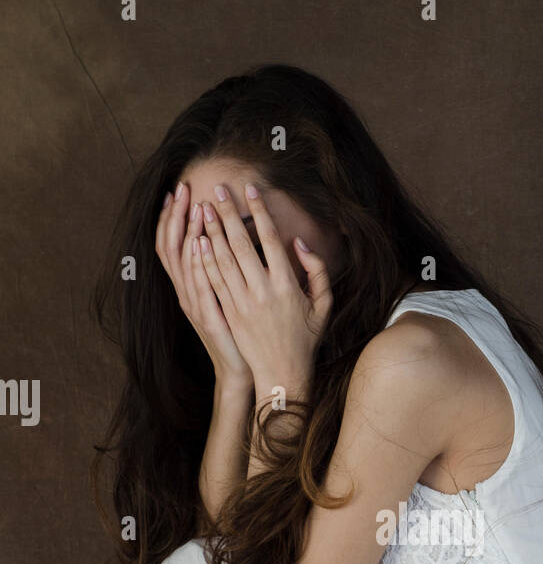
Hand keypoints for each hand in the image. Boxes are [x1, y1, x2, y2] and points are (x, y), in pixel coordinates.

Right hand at [155, 183, 252, 387]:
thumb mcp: (226, 299)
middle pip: (172, 247)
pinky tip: (199, 243)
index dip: (173, 218)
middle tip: (182, 188)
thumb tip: (220, 239)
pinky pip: (199, 286)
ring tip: (195, 206)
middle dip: (177, 216)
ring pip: (184, 263)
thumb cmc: (240, 333)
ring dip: (188, 232)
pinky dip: (196, 264)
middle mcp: (187, 292)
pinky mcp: (209, 317)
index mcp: (191, 286)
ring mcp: (195, 305)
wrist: (240, 370)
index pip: (173, 244)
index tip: (177, 191)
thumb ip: (224, 270)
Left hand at [195, 182, 332, 398]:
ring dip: (211, 231)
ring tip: (204, 209)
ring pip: (222, 259)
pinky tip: (198, 241)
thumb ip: (317, 271)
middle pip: (240, 243)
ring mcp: (242, 303)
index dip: (259, 211)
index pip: (270, 239)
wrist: (282, 373)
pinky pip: (213, 281)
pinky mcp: (228, 313)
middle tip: (217, 190)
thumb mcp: (324, 305)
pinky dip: (204, 259)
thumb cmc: (306, 339)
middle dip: (228, 213)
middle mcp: (262, 291)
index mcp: (287, 286)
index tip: (251, 189)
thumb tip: (300, 243)